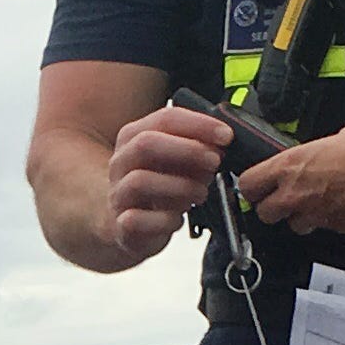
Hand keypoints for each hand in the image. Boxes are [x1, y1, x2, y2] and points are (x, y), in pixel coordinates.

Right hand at [100, 107, 228, 257]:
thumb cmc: (160, 189)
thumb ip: (196, 148)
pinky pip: (136, 220)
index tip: (225, 135)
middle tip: (215, 161)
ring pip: (140, 181)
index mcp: (135, 137)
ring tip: (201, 193)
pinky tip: (178, 219)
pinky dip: (164, 220)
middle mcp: (122, 162)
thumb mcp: (177, 161)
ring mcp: (118, 194)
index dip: (199, 125)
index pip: (165, 118)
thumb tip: (222, 143)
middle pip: (146, 144)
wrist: (131, 227)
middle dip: (188, 150)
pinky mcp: (121, 226)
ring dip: (180, 186)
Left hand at [240, 125, 344, 233]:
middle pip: (264, 213)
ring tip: (319, 204)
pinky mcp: (331, 228)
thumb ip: (321, 149)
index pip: (248, 184)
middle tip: (287, 200)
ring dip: (302, 218)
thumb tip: (325, 148)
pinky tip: (341, 208)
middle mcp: (294, 192)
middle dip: (273, 208)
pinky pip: (321, 228)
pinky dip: (327, 221)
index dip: (253, 188)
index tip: (259, 187)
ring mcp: (312, 213)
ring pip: (293, 226)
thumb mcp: (339, 137)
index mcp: (290, 165)